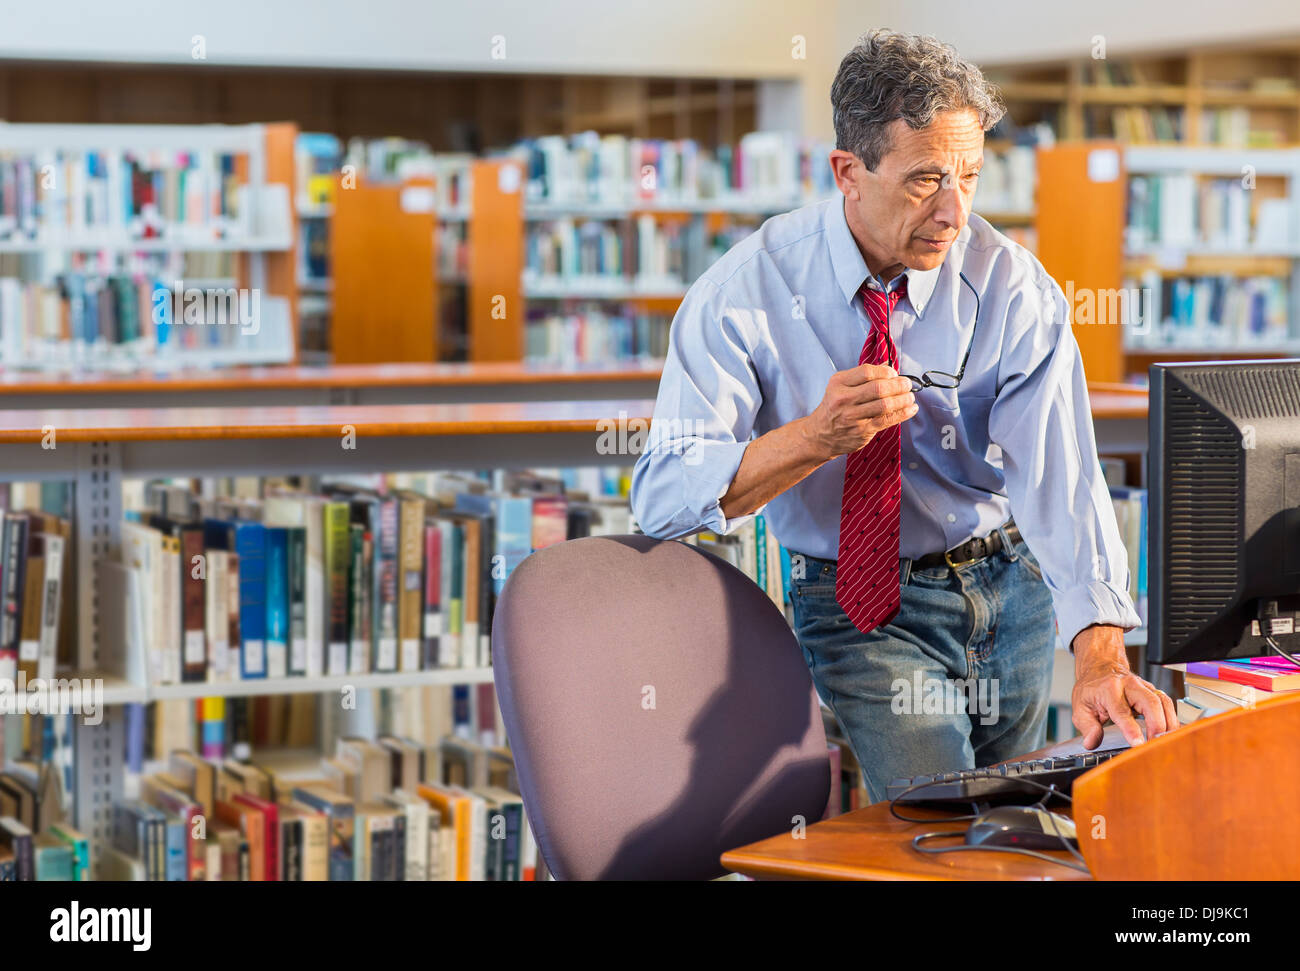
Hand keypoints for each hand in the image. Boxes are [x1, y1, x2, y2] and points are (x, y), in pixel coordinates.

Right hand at [803, 364, 917, 460]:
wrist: (820, 435)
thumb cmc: (834, 408)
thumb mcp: (840, 386)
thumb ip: (862, 376)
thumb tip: (887, 367)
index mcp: (838, 383)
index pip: (866, 372)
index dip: (885, 371)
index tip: (894, 374)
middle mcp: (844, 399)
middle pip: (878, 388)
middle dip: (898, 385)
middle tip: (907, 384)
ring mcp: (853, 416)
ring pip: (885, 405)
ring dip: (903, 399)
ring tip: (910, 396)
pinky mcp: (862, 431)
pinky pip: (887, 420)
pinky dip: (903, 413)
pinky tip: (911, 409)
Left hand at [1071, 624, 1178, 749]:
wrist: (1100, 667)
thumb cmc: (1092, 688)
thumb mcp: (1080, 707)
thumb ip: (1087, 726)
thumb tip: (1092, 742)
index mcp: (1109, 689)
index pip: (1121, 711)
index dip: (1131, 729)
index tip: (1138, 744)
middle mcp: (1129, 685)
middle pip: (1150, 703)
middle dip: (1157, 725)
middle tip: (1155, 744)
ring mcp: (1144, 686)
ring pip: (1163, 702)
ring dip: (1168, 723)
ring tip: (1166, 742)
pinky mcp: (1153, 691)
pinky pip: (1167, 703)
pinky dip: (1171, 718)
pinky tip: (1170, 732)